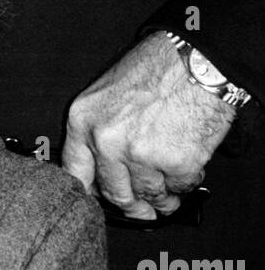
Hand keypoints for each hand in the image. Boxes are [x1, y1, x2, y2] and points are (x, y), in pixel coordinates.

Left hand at [62, 32, 234, 220]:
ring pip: (148, 196)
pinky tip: (184, 167)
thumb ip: (97, 130)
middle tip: (141, 209)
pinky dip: (183, 184)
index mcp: (83, 120)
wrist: (194, 61)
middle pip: (114, 193)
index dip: (89, 193)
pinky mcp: (175, 165)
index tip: (100, 200)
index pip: (75, 172)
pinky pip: (178, 189)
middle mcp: (106, 141)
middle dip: (131, 205)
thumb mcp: (106, 93)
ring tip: (167, 190)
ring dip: (160, 199)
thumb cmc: (153, 68)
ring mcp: (140, 155)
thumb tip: (101, 167)